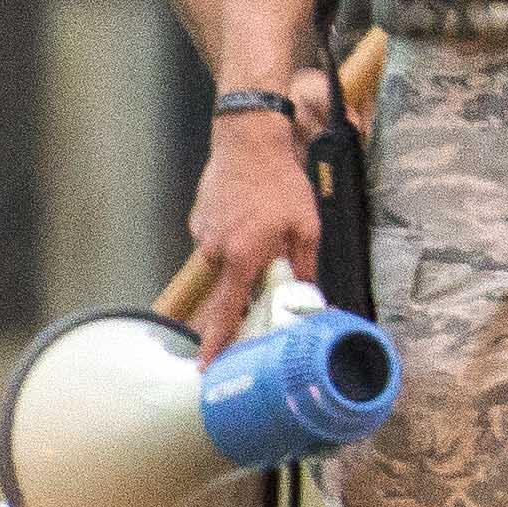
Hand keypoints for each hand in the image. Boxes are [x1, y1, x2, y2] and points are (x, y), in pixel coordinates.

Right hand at [177, 109, 323, 347]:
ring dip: (241, 255)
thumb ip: (305, 266)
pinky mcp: (198, 220)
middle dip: (244, 285)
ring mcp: (203, 235)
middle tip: (262, 266)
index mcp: (243, 257)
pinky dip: (232, 236)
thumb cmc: (280, 182)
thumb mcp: (306, 226)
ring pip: (225, 261)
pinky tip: (248, 214)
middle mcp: (216, 251)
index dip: (219, 342)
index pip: (228, 311)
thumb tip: (309, 295)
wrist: (248, 141)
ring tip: (261, 226)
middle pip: (229, 286)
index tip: (208, 366)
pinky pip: (217, 240)